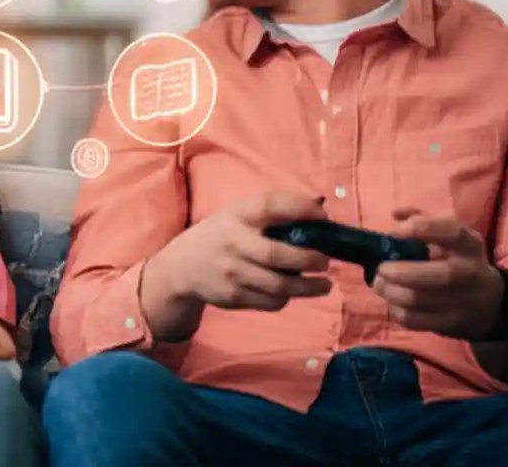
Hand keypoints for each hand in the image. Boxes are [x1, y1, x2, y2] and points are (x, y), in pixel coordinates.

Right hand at [145, 192, 334, 314]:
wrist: (182, 267)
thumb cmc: (222, 235)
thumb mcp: (239, 214)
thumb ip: (274, 212)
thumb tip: (321, 211)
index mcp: (237, 214)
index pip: (270, 205)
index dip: (301, 209)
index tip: (323, 217)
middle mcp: (233, 241)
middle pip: (279, 255)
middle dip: (310, 260)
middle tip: (325, 261)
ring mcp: (232, 272)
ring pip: (280, 286)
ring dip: (309, 287)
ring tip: (324, 284)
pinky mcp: (233, 296)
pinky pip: (270, 302)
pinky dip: (286, 298)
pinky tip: (291, 292)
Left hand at [372, 208, 503, 340]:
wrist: (489, 304)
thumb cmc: (459, 261)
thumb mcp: (450, 237)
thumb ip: (422, 219)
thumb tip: (395, 214)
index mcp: (470, 245)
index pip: (453, 232)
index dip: (422, 229)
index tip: (395, 233)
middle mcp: (470, 273)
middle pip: (435, 275)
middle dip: (397, 271)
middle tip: (381, 268)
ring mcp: (462, 302)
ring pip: (417, 299)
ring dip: (389, 291)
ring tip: (380, 284)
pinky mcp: (450, 325)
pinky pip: (413, 320)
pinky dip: (395, 310)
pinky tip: (392, 302)